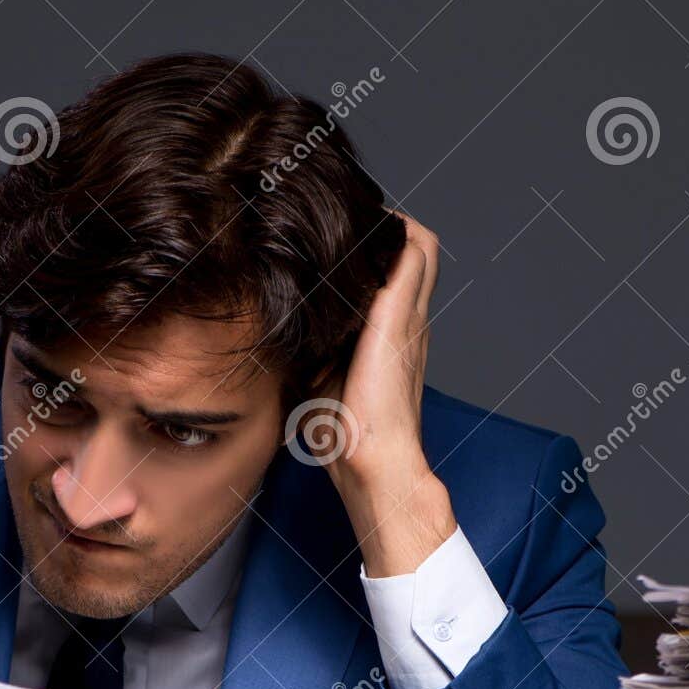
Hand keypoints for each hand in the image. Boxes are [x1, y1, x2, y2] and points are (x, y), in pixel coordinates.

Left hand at [308, 209, 457, 576]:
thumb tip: (271, 335)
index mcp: (394, 336)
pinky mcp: (398, 318)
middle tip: (339, 223)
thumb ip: (312, 352)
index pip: (399, 272)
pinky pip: (410, 253)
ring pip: (417, 242)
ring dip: (384, 227)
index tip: (338, 242)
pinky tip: (351, 232)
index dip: (376, 248)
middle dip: (378, 228)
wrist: (373, 464)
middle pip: (413, 245)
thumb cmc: (344, 436)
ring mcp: (408, 318)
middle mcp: (409, 321)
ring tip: (343, 223)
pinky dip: (386, 235)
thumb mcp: (322, 380)